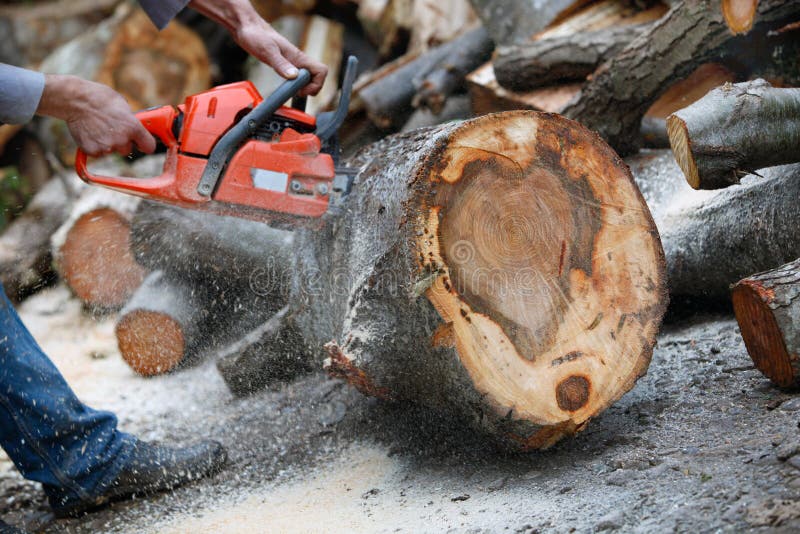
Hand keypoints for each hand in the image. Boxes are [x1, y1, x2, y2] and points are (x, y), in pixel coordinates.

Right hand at [37, 75, 155, 156]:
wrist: (74, 100)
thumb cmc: (98, 97)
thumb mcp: (122, 104)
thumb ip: (131, 119)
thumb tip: (135, 124)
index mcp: (133, 128)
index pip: (149, 146)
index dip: (145, 145)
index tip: (141, 143)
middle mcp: (122, 140)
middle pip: (128, 149)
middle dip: (122, 142)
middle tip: (111, 129)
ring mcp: (107, 147)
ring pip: (112, 151)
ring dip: (108, 143)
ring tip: (98, 128)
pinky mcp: (93, 151)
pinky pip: (98, 153)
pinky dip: (95, 146)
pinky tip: (90, 132)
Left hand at [234, 20, 327, 96]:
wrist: (247, 28)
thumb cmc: (256, 35)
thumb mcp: (267, 51)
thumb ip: (281, 64)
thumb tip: (294, 76)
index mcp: (298, 57)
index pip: (321, 71)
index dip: (316, 84)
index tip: (301, 90)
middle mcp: (298, 60)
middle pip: (317, 77)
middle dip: (311, 89)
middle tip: (296, 93)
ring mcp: (293, 63)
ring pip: (309, 78)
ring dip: (304, 88)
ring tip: (291, 92)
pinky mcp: (285, 65)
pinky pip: (298, 77)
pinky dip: (295, 85)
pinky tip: (285, 87)